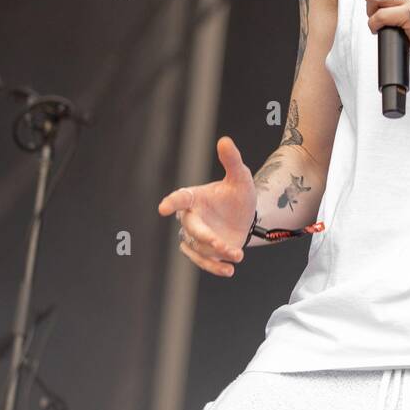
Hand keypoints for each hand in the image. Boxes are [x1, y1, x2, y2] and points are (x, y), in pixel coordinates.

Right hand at [157, 136, 256, 276]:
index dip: (172, 202)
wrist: (246, 216)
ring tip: (235, 255)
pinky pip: (204, 261)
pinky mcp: (205, 252)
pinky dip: (215, 267)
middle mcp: (191, 218)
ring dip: (214, 254)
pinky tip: (229, 269)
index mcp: (194, 197)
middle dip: (205, 237)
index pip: (180, 198)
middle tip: (220, 244)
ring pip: (198, 248)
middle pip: (191, 229)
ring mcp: (197, 237)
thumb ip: (232, 161)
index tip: (163, 208)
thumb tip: (225, 140)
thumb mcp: (240, 178)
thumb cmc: (238, 194)